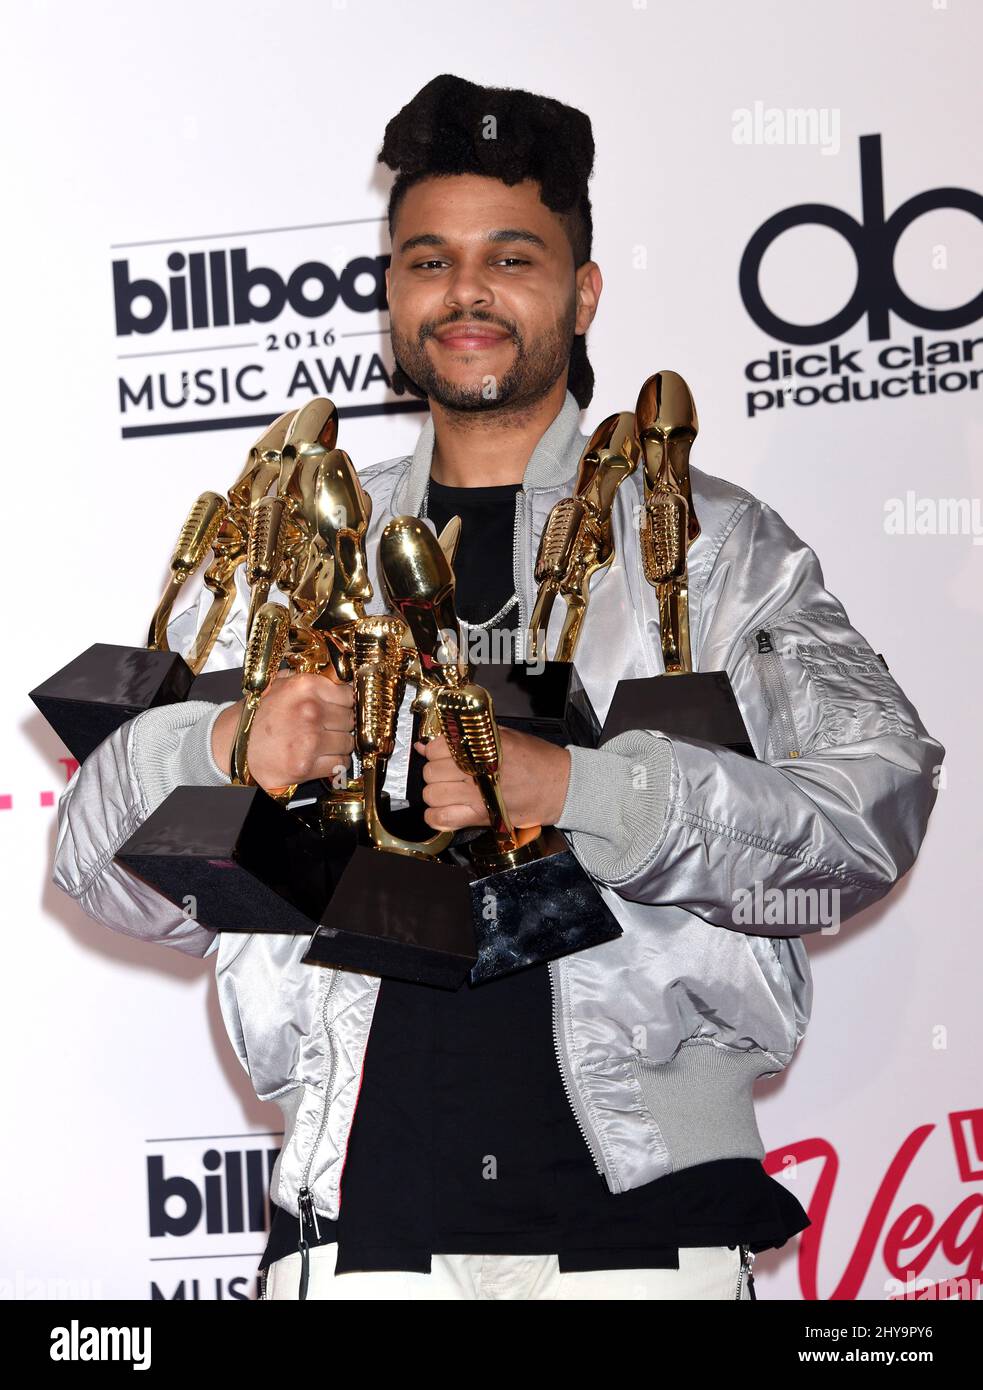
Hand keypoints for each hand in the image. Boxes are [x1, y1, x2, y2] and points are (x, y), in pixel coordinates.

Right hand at [211, 669, 353, 791]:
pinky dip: (335, 764)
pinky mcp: (306, 765)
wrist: (230, 744)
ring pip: (347, 743)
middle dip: (341, 725)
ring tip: (322, 744)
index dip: (345, 704)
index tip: (341, 709)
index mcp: (305, 687)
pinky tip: (322, 758)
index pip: (348, 695)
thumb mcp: (277, 684)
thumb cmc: (254, 716)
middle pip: (349, 720)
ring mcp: (309, 740)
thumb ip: (307, 680)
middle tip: (327, 728)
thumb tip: (336, 683)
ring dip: (339, 745)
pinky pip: (339, 764)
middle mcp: (310, 711)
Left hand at [417, 727, 570, 831]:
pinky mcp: (482, 816)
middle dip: (435, 771)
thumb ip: (469, 736)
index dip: (435, 751)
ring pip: (432, 795)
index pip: (436, 748)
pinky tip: (444, 809)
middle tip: (447, 772)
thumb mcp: (505, 736)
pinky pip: (442, 818)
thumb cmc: (538, 761)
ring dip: (435, 793)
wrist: (562, 786)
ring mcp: (478, 796)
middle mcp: (478, 772)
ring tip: (448, 790)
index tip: (441, 753)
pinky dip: (436, 816)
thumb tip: (429, 743)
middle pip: (431, 772)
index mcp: (483, 748)